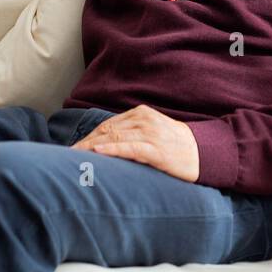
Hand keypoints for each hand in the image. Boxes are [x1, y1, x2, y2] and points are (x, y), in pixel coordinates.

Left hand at [70, 105, 199, 182]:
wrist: (203, 152)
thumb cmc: (175, 146)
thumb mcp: (152, 133)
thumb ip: (132, 133)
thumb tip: (105, 144)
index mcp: (140, 114)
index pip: (107, 125)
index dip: (88, 137)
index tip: (73, 149)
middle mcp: (143, 120)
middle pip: (106, 130)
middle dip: (85, 143)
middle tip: (68, 156)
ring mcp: (150, 133)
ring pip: (114, 138)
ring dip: (92, 147)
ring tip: (75, 156)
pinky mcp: (156, 149)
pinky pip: (130, 147)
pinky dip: (112, 149)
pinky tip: (98, 152)